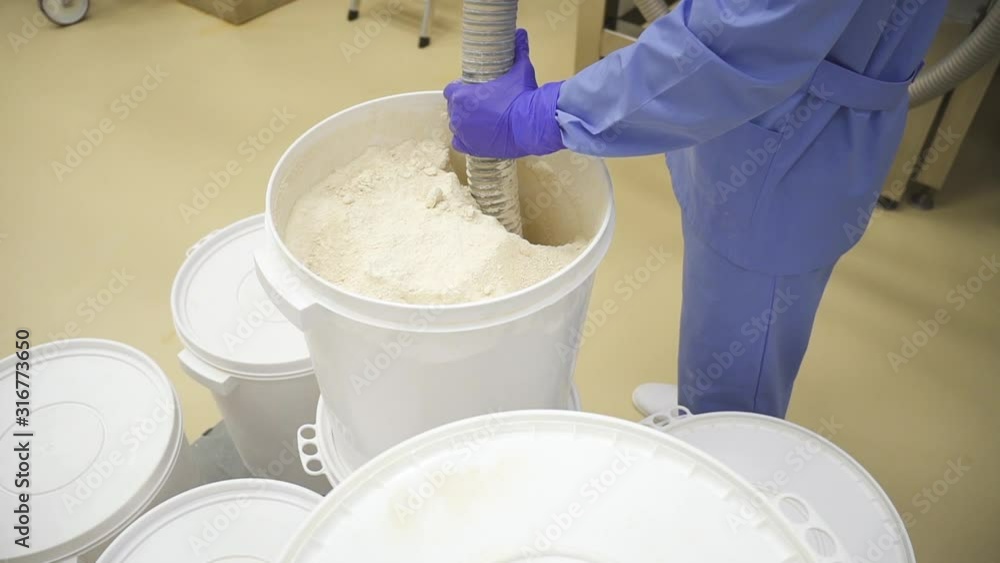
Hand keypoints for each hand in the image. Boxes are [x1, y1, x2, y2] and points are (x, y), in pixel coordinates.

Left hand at [444, 29, 564, 158]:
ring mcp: (464, 133)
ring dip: (466, 123)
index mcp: (462, 95)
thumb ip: (518, 52)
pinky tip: (476, 137)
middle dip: (465, 106)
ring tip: (482, 121)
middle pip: (454, 108)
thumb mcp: (519, 70)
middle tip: (482, 105)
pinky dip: (465, 140)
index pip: (451, 90)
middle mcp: (458, 115)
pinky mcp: (471, 148)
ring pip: (457, 125)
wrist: (530, 124)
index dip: (461, 90)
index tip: (473, 91)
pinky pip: (459, 143)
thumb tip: (521, 34)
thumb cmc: (521, 96)